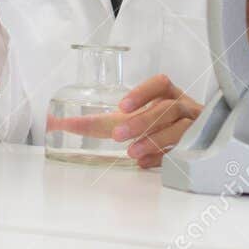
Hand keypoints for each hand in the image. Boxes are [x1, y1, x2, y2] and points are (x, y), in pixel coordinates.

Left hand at [50, 74, 200, 168]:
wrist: (196, 144)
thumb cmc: (153, 128)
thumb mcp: (126, 122)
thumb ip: (93, 124)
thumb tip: (51, 124)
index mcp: (167, 95)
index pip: (160, 84)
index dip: (142, 92)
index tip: (122, 106)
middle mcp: (183, 108)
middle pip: (167, 108)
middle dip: (142, 121)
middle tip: (118, 135)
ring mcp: (194, 128)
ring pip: (180, 129)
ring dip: (153, 140)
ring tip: (131, 153)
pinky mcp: (197, 148)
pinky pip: (185, 151)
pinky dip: (164, 157)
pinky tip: (145, 163)